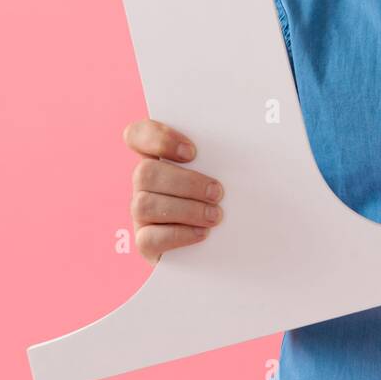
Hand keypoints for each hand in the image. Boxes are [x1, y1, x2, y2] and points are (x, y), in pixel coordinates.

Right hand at [123, 119, 223, 264]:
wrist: (225, 244)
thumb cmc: (224, 199)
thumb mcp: (222, 175)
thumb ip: (218, 161)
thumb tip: (243, 155)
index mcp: (159, 158)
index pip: (137, 135)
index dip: (157, 138)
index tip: (192, 152)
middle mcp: (144, 184)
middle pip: (144, 172)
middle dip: (186, 182)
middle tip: (217, 193)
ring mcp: (140, 214)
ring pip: (144, 204)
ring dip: (186, 209)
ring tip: (215, 216)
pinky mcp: (145, 242)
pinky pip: (148, 238)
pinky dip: (179, 234)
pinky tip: (203, 233)